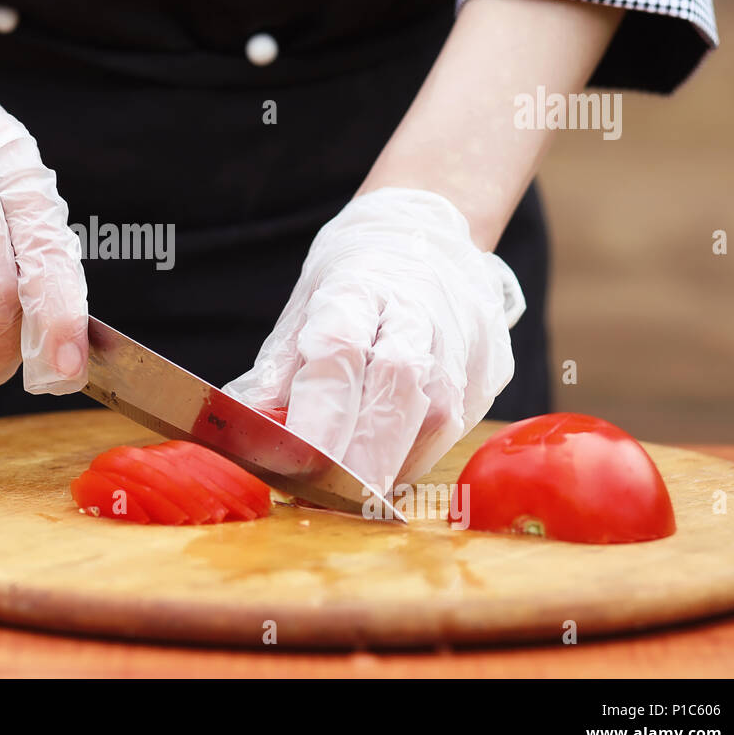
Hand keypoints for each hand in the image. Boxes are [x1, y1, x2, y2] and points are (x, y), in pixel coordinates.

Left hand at [223, 188, 524, 491]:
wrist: (429, 237)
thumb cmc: (356, 280)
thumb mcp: (304, 306)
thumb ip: (278, 369)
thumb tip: (244, 425)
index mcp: (361, 286)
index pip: (340, 347)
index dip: (320, 410)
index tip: (296, 460)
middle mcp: (419, 311)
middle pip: (397, 386)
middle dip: (364, 453)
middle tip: (328, 497)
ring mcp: (463, 339)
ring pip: (434, 415)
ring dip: (390, 464)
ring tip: (350, 492)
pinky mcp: (489, 369)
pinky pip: (454, 426)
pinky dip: (415, 456)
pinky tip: (386, 471)